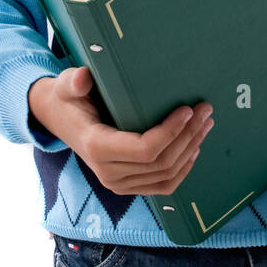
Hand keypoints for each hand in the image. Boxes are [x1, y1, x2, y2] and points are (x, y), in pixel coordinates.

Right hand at [28, 66, 213, 194]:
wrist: (61, 119)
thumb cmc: (69, 99)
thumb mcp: (66, 85)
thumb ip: (73, 81)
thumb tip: (82, 79)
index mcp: (97, 148)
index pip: (145, 150)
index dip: (171, 132)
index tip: (187, 110)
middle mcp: (108, 173)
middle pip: (161, 162)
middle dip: (188, 135)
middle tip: (205, 110)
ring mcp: (119, 184)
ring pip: (166, 175)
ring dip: (191, 149)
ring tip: (205, 124)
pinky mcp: (128, 186)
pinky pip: (163, 186)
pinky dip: (183, 170)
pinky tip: (194, 148)